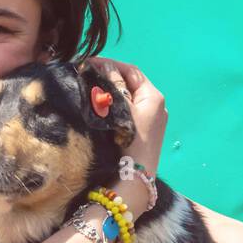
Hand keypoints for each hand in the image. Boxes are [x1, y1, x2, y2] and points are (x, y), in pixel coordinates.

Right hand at [88, 58, 167, 176]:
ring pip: (127, 98)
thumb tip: (103, 66)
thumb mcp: (120, 108)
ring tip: (89, 88)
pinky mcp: (143, 133)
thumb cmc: (127, 140)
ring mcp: (150, 121)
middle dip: (108, 77)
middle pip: (129, 84)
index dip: (109, 64)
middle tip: (86, 75)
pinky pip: (127, 111)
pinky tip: (98, 107)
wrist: (131, 179)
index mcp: (153, 96)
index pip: (130, 71)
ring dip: (109, 92)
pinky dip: (113, 105)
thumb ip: (113, 85)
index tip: (88, 63)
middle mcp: (156, 106)